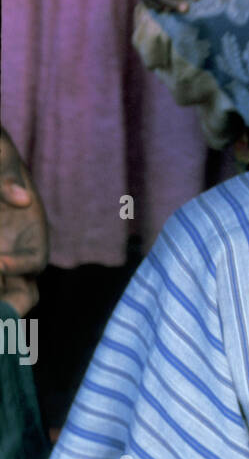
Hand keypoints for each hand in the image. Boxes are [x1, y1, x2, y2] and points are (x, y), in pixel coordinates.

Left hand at [0, 128, 46, 314]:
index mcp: (32, 228)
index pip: (36, 260)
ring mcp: (2, 255)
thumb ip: (7, 177)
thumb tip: (23, 200)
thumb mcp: (0, 154)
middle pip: (24, 289)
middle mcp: (17, 249)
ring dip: (0, 301)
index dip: (21, 266)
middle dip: (10, 303)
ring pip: (5, 290)